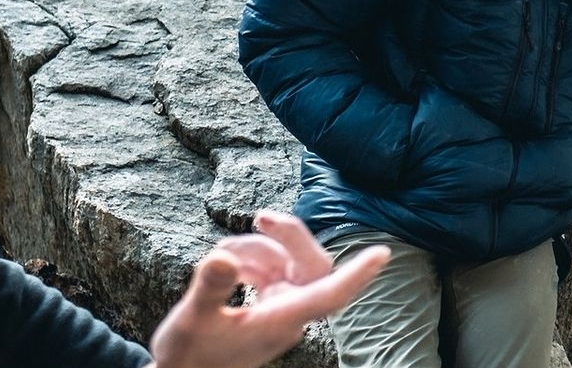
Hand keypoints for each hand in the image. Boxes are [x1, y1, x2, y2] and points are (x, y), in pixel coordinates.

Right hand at [146, 210, 388, 367]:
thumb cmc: (189, 355)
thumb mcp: (192, 319)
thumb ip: (210, 288)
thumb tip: (222, 257)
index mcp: (280, 321)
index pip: (329, 294)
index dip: (356, 275)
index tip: (383, 254)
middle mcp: (288, 313)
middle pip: (311, 264)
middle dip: (290, 236)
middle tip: (260, 218)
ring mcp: (281, 307)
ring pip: (287, 260)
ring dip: (255, 249)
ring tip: (219, 260)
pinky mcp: (270, 303)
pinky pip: (271, 267)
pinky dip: (249, 259)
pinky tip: (227, 268)